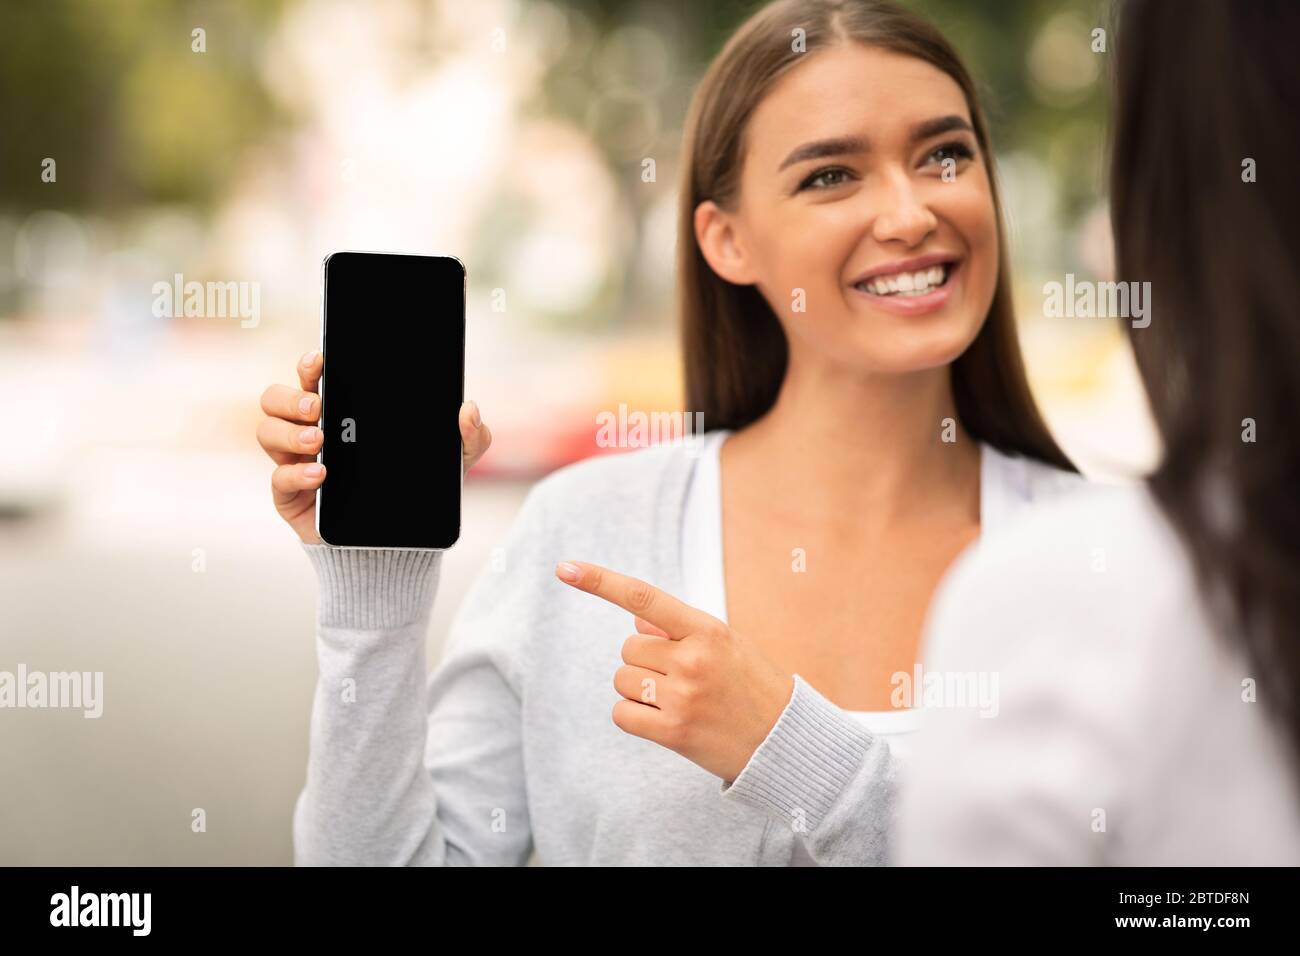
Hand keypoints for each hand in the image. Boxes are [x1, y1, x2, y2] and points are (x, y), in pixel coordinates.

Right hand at [257, 349, 492, 543]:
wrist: (401, 544)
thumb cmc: (417, 489)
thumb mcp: (452, 462)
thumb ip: (469, 436)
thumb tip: (469, 409)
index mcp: (343, 411)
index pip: (314, 377)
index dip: (309, 364)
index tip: (320, 359)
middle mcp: (312, 430)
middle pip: (276, 398)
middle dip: (290, 396)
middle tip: (318, 406)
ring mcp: (297, 461)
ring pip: (267, 431)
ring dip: (287, 431)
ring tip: (320, 440)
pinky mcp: (292, 495)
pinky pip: (278, 478)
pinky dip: (296, 473)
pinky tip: (320, 474)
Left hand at [554, 560, 794, 782]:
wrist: (785, 741)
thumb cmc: (750, 686)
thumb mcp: (725, 644)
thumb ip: (680, 629)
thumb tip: (636, 621)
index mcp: (707, 629)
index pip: (643, 597)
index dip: (601, 581)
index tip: (565, 568)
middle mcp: (693, 659)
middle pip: (629, 648)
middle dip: (645, 661)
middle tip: (682, 679)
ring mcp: (684, 697)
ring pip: (623, 680)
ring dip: (639, 690)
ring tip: (680, 701)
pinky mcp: (674, 732)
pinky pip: (622, 713)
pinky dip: (634, 716)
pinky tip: (665, 721)